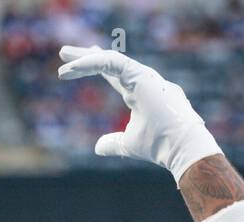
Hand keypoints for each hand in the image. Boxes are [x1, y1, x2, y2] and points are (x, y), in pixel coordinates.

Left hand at [57, 46, 218, 181]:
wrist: (179, 148)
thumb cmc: (160, 146)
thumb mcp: (129, 144)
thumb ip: (113, 143)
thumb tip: (97, 147)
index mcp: (139, 91)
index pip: (112, 74)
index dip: (92, 68)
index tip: (69, 70)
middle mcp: (142, 79)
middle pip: (109, 62)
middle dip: (85, 56)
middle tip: (63, 52)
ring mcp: (143, 75)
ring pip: (109, 59)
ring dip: (84, 58)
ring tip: (63, 57)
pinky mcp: (142, 75)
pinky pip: (112, 62)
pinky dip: (93, 63)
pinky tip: (75, 67)